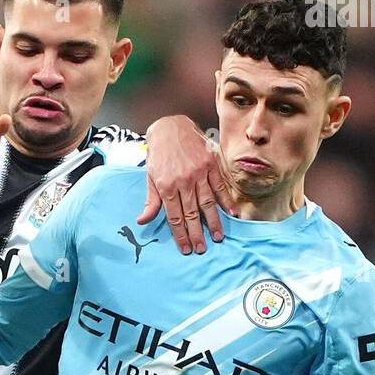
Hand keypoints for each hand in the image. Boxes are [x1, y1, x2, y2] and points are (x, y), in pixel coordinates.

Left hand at [140, 116, 236, 253]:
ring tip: (218, 237)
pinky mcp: (210, 164)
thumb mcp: (151, 177)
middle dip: (197, 233)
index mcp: (167, 186)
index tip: (186, 248)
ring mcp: (199, 172)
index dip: (181, 235)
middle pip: (192, 213)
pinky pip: (219, 186)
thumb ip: (151, 201)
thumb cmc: (159, 154)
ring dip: (213, 222)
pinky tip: (231, 213)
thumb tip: (142, 221)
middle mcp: (184, 181)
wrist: (170, 126)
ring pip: (207, 202)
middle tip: (202, 249)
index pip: (175, 217)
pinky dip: (226, 200)